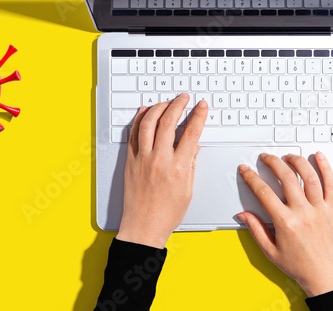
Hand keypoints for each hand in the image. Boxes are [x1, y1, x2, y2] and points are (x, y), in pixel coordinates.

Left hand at [116, 93, 207, 248]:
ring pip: (148, 123)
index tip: (202, 106)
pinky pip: (133, 134)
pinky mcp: (130, 161)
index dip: (198, 115)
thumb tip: (193, 147)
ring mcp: (142, 159)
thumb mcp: (188, 190)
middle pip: (168, 121)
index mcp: (178, 167)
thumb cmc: (166, 213)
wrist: (143, 227)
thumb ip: (192, 165)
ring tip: (166, 102)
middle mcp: (159, 160)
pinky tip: (144, 112)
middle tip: (184, 98)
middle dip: (178, 104)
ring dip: (158, 107)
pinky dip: (138, 119)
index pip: (191, 132)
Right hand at [237, 152, 332, 296]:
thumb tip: (243, 214)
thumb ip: (256, 229)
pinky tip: (319, 156)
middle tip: (266, 158)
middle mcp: (303, 213)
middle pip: (286, 177)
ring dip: (297, 161)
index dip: (252, 178)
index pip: (264, 192)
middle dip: (273, 162)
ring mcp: (320, 209)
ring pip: (309, 176)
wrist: (325, 274)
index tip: (246, 170)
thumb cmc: (299, 265)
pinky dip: (326, 167)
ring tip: (288, 156)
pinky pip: (331, 183)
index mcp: (286, 223)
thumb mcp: (270, 251)